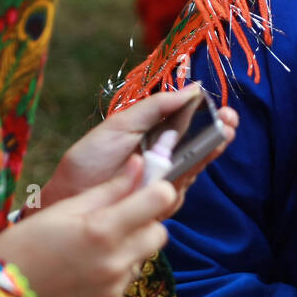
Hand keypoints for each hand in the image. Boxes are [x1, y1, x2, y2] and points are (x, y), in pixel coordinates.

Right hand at [0, 161, 177, 296]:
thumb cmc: (25, 244)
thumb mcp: (64, 208)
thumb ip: (109, 188)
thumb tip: (139, 163)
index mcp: (104, 230)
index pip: (160, 200)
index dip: (157, 191)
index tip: (147, 190)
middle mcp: (115, 262)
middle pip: (159, 233)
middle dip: (145, 223)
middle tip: (117, 221)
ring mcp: (114, 290)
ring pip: (142, 259)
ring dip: (128, 251)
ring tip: (92, 250)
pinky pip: (125, 284)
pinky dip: (113, 276)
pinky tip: (84, 273)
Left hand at [34, 84, 237, 219]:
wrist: (65, 195)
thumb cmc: (88, 159)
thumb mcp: (121, 124)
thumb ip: (155, 108)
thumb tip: (191, 89)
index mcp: (156, 138)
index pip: (191, 127)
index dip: (212, 119)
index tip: (226, 110)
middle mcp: (163, 162)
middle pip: (199, 149)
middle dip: (218, 136)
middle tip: (230, 124)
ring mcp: (161, 185)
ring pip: (192, 171)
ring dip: (208, 155)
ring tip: (221, 137)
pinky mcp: (154, 207)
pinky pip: (175, 194)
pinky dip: (184, 180)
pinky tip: (193, 166)